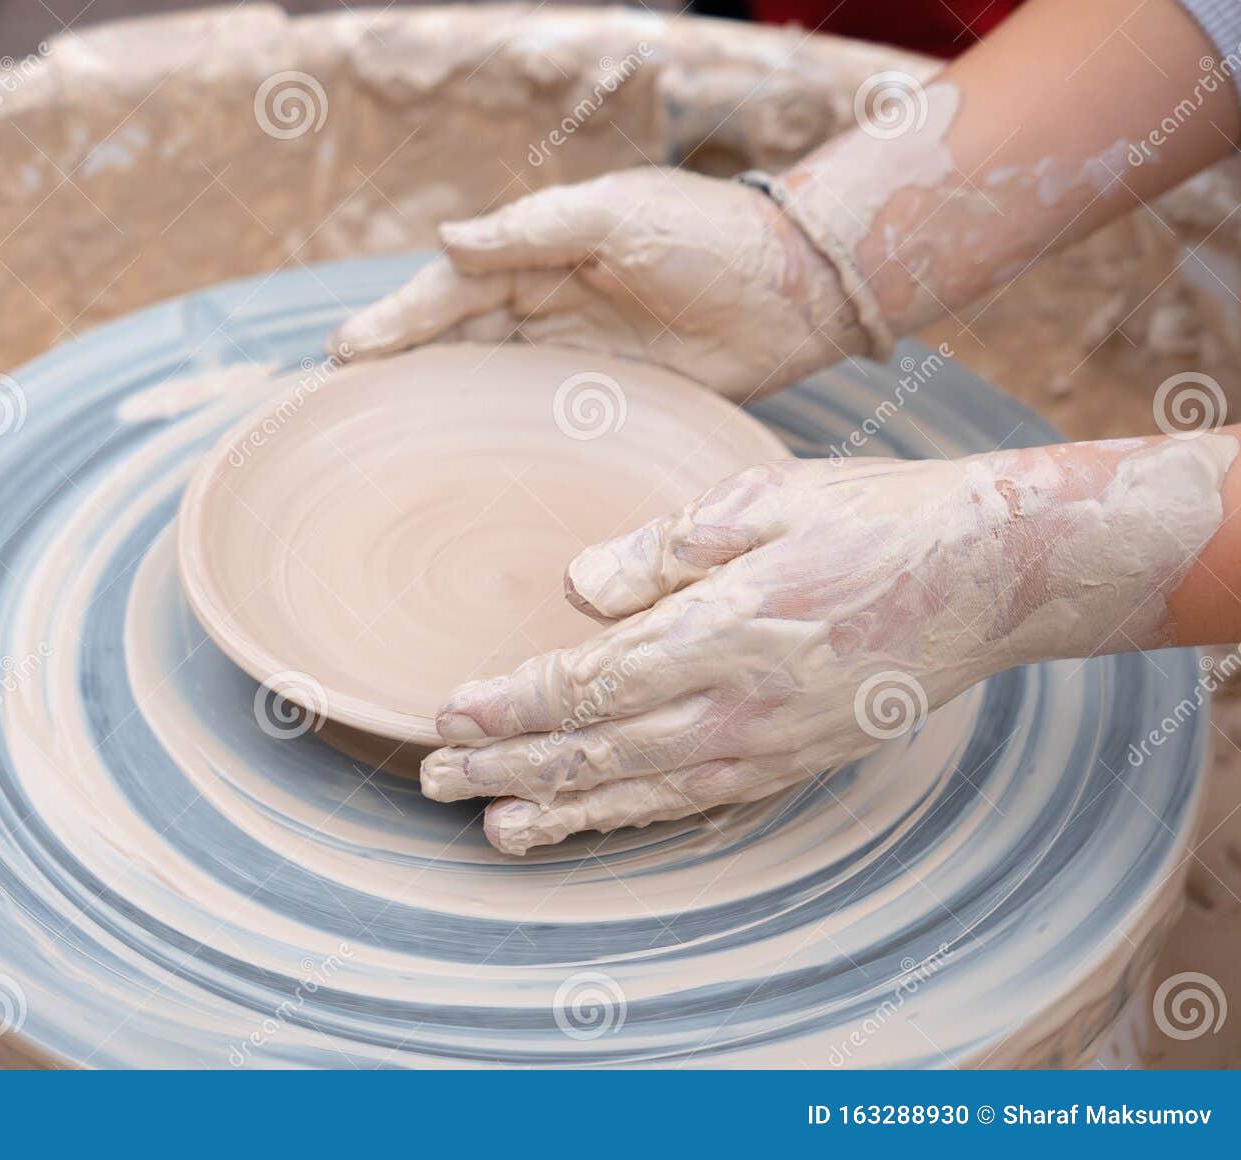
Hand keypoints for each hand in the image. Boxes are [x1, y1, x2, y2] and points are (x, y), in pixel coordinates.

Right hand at [331, 168, 867, 401]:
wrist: (795, 294)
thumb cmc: (709, 237)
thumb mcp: (618, 216)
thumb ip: (533, 230)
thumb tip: (447, 238)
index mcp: (540, 254)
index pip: (452, 289)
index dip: (398, 320)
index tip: (348, 351)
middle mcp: (545, 305)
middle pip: (454, 340)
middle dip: (397, 367)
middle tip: (340, 407)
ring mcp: (570, 357)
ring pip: (484, 384)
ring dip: (434, 407)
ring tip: (376, 440)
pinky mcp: (602, 401)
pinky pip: (533, 421)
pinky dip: (492, 438)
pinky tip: (458, 463)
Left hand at [419, 437, 1234, 854]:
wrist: (989, 575)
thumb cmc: (874, 520)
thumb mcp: (766, 500)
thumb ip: (664, 548)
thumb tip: (577, 587)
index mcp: (724, 631)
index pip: (589, 685)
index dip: (510, 706)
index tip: (445, 714)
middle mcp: (741, 706)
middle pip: (598, 750)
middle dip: (509, 766)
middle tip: (433, 779)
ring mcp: (770, 746)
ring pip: (641, 791)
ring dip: (560, 810)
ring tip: (493, 827)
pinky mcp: (794, 761)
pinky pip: (696, 800)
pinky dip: (634, 816)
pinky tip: (592, 820)